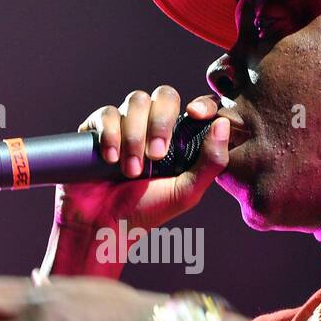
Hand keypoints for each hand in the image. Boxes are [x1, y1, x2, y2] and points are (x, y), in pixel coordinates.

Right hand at [55, 86, 235, 235]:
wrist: (102, 225)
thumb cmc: (146, 212)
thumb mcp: (186, 193)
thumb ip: (211, 162)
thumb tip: (223, 123)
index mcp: (179, 138)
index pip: (196, 106)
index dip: (201, 103)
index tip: (196, 114)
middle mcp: (153, 126)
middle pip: (164, 95)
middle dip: (161, 123)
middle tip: (156, 156)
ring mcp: (125, 125)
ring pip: (136, 101)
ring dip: (135, 136)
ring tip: (130, 170)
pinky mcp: (97, 129)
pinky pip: (107, 113)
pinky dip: (111, 133)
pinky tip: (111, 159)